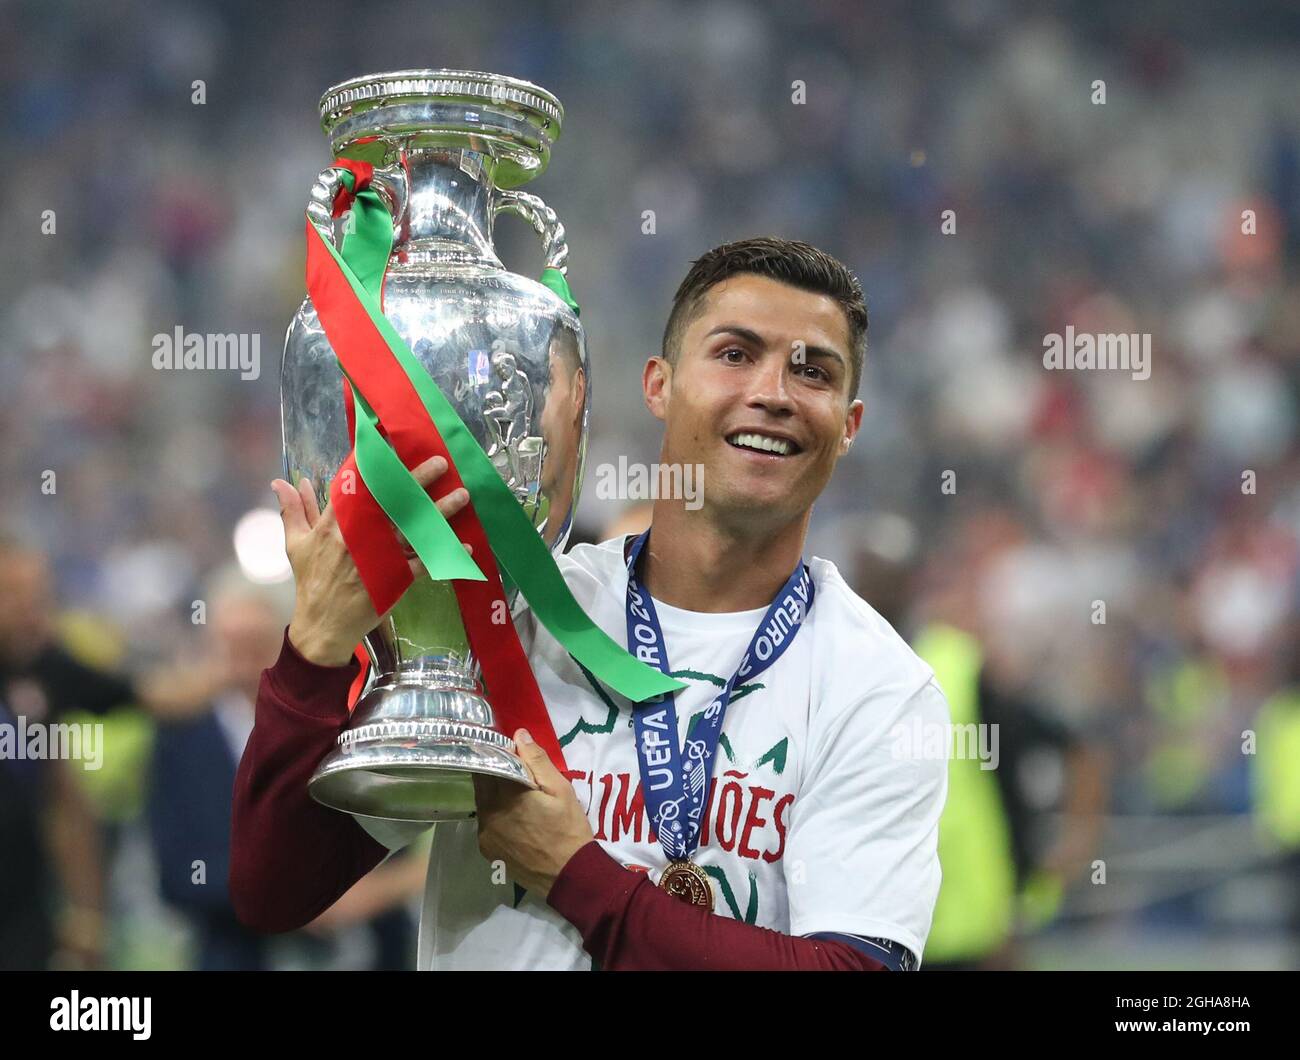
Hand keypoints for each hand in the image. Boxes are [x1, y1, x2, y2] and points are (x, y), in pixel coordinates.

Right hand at [272, 456, 470, 666]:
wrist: (321, 626)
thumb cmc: (310, 582)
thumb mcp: (296, 544)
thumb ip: (293, 510)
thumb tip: (282, 482)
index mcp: (334, 523)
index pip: (355, 484)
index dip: (374, 461)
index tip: (390, 440)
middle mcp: (358, 536)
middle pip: (391, 502)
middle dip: (417, 480)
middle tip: (440, 463)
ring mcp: (378, 558)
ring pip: (413, 529)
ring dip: (439, 513)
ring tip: (462, 496)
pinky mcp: (394, 579)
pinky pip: (424, 563)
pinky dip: (445, 554)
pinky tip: (466, 545)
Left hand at [473, 729, 594, 899]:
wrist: (569, 875)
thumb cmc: (569, 828)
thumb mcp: (561, 789)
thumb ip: (537, 761)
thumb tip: (518, 735)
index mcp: (505, 793)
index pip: (487, 761)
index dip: (496, 752)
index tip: (509, 749)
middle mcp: (487, 811)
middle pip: (482, 782)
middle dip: (494, 772)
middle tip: (515, 771)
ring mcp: (484, 832)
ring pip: (483, 802)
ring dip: (494, 794)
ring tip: (517, 796)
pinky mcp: (487, 849)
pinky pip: (486, 822)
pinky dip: (496, 815)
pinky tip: (515, 819)